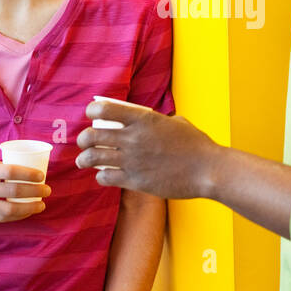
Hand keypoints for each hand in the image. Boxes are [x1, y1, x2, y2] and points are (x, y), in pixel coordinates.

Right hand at [0, 160, 50, 223]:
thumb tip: (22, 167)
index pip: (10, 171)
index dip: (29, 174)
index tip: (41, 176)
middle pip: (14, 190)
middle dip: (35, 191)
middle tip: (47, 191)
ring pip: (10, 208)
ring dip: (29, 207)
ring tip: (41, 205)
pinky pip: (2, 218)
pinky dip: (17, 215)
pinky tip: (26, 212)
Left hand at [75, 99, 219, 200]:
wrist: (208, 170)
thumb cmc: (196, 145)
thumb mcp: (176, 122)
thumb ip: (156, 121)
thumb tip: (148, 121)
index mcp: (142, 119)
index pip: (103, 109)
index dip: (91, 111)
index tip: (91, 116)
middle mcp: (132, 138)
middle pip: (91, 135)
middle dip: (82, 139)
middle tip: (83, 143)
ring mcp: (132, 160)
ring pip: (92, 158)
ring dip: (84, 159)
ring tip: (83, 161)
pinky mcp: (135, 181)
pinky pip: (105, 177)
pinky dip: (100, 176)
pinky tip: (104, 175)